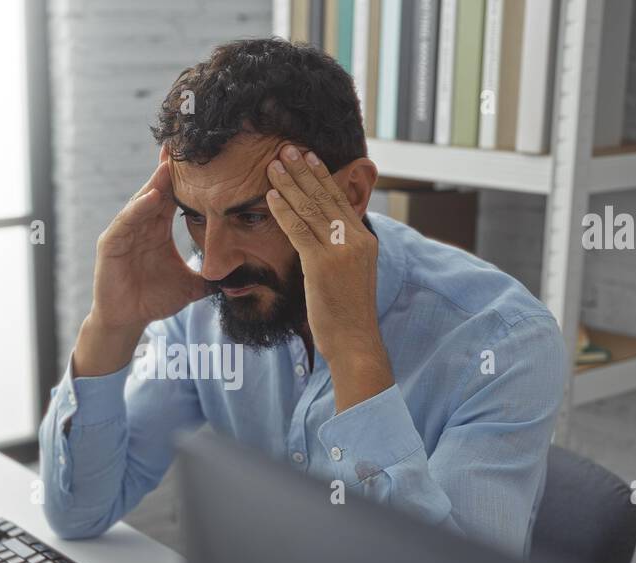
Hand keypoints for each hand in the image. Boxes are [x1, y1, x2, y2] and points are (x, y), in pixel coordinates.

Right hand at [74, 148, 206, 376]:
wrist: (128, 320)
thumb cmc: (153, 299)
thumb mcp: (190, 286)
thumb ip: (212, 278)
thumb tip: (242, 278)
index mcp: (158, 229)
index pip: (173, 196)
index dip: (186, 179)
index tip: (203, 158)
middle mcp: (141, 225)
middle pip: (157, 190)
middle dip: (168, 169)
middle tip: (183, 143)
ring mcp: (124, 232)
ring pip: (141, 201)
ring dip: (154, 183)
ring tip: (169, 165)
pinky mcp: (111, 244)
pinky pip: (126, 222)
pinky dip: (138, 209)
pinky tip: (151, 197)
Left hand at [266, 145, 392, 411]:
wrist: (355, 341)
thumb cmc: (348, 314)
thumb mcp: (352, 275)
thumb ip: (340, 251)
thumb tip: (324, 235)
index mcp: (366, 240)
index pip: (341, 200)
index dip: (323, 176)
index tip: (309, 157)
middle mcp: (357, 240)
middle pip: (326, 197)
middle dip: (304, 170)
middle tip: (287, 148)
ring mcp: (341, 251)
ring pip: (311, 209)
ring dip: (289, 184)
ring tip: (274, 164)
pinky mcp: (322, 264)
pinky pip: (299, 230)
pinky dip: (283, 211)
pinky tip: (270, 196)